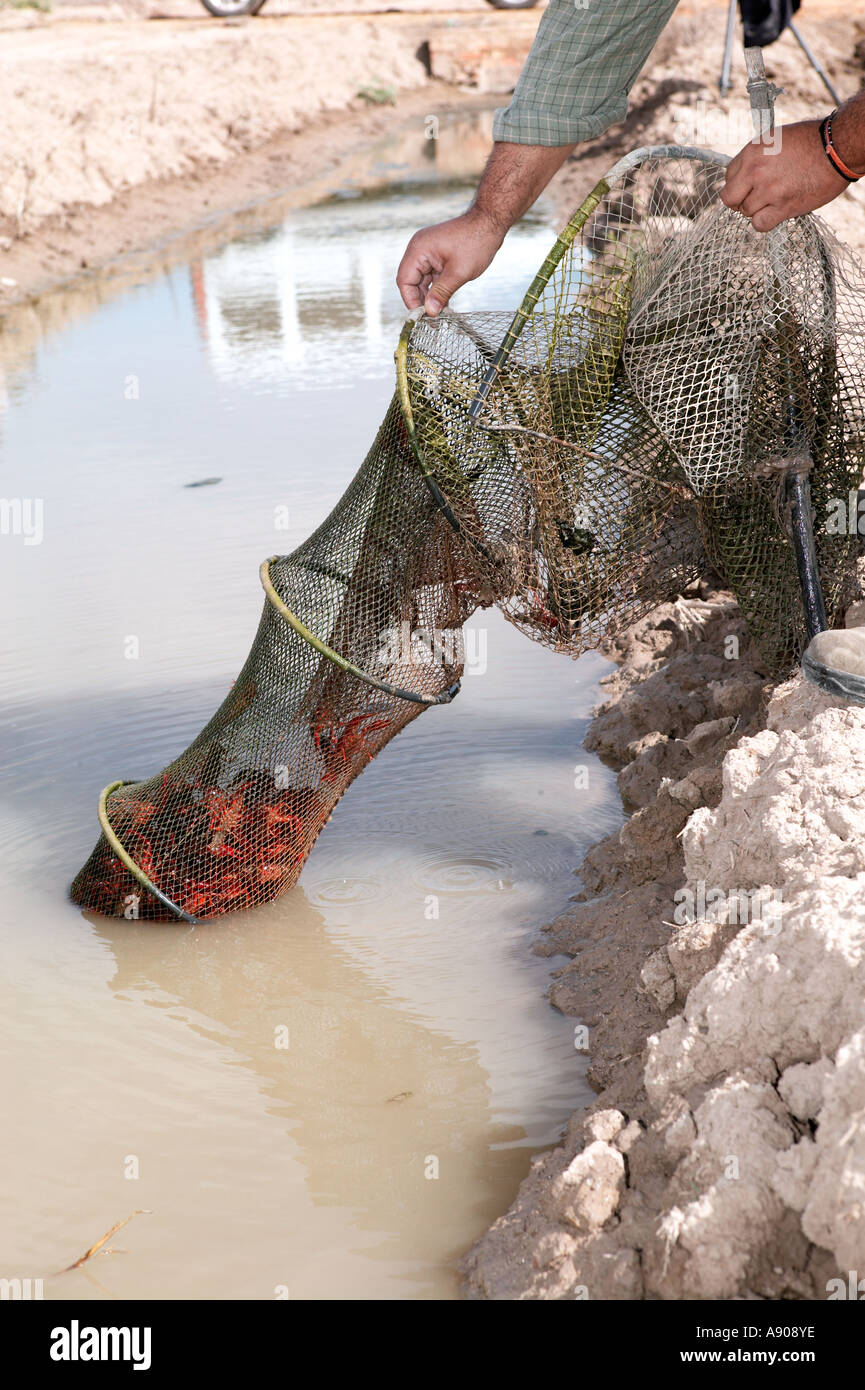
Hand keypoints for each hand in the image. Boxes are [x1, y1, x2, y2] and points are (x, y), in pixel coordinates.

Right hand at [396, 209, 505, 315]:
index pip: (405, 281)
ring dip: (430, 297)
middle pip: (412, 282)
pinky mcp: (437, 255)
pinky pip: (432, 276)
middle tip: (433, 320)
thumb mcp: (459, 273)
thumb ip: (441, 293)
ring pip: (422, 281)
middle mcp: (419, 249)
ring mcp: (428, 252)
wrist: (490, 221)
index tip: (422, 317)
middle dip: (421, 301)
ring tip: (440, 315)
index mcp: (419, 250)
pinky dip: (437, 289)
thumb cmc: (476, 241)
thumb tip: (430, 312)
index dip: (411, 301)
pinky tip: (444, 304)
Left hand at [720, 119, 851, 232]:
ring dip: (758, 210)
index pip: (728, 176)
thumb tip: (745, 172)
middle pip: (730, 198)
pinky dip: (765, 222)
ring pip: (746, 212)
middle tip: (754, 199)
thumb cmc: (812, 141)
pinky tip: (775, 213)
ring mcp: (769, 190)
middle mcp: (756, 170)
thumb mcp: (777, 139)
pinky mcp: (783, 206)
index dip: (738, 184)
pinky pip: (760, 224)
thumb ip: (757, 156)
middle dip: (739, 200)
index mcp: (753, 151)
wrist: (838, 147)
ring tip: (774, 200)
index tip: (748, 186)